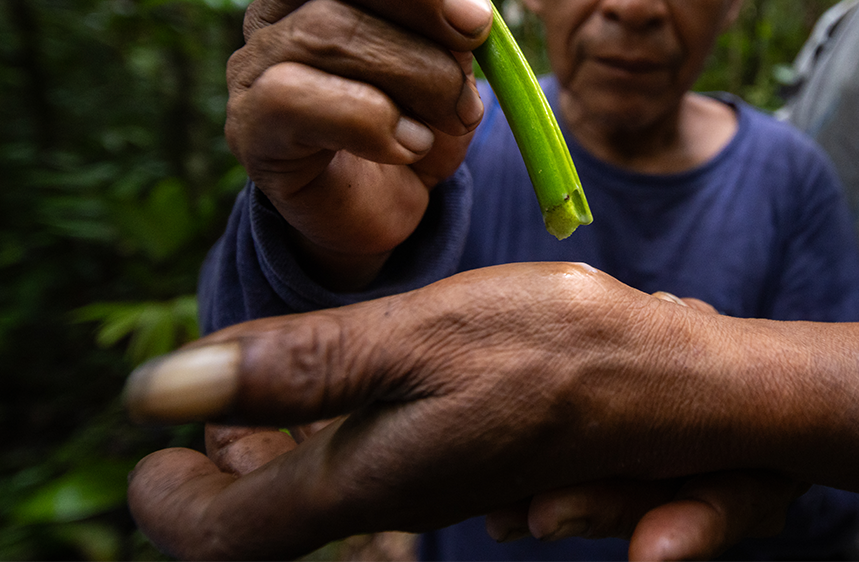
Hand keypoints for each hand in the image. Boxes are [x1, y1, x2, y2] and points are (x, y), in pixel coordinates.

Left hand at [125, 263, 782, 559]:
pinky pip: (402, 463)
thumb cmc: (569, 351)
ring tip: (267, 396)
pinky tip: (367, 387)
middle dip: (230, 468)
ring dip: (293, 444)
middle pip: (284, 516)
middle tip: (203, 413)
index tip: (143, 459)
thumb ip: (300, 368)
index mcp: (376, 478)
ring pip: (343, 482)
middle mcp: (410, 497)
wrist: (699, 391)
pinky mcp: (495, 462)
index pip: (229, 537)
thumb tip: (158, 393)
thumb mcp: (425, 338)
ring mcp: (457, 486)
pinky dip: (362, 430)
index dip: (169, 504)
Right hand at [225, 0, 498, 287]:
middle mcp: (275, 10)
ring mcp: (253, 68)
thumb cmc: (416, 123)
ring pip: (324, 29)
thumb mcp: (456, 61)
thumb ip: (462, 1)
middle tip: (476, 26)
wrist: (382, 215)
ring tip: (461, 110)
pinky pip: (294, 97)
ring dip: (417, 68)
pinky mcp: (250, 129)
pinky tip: (412, 144)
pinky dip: (372, 118)